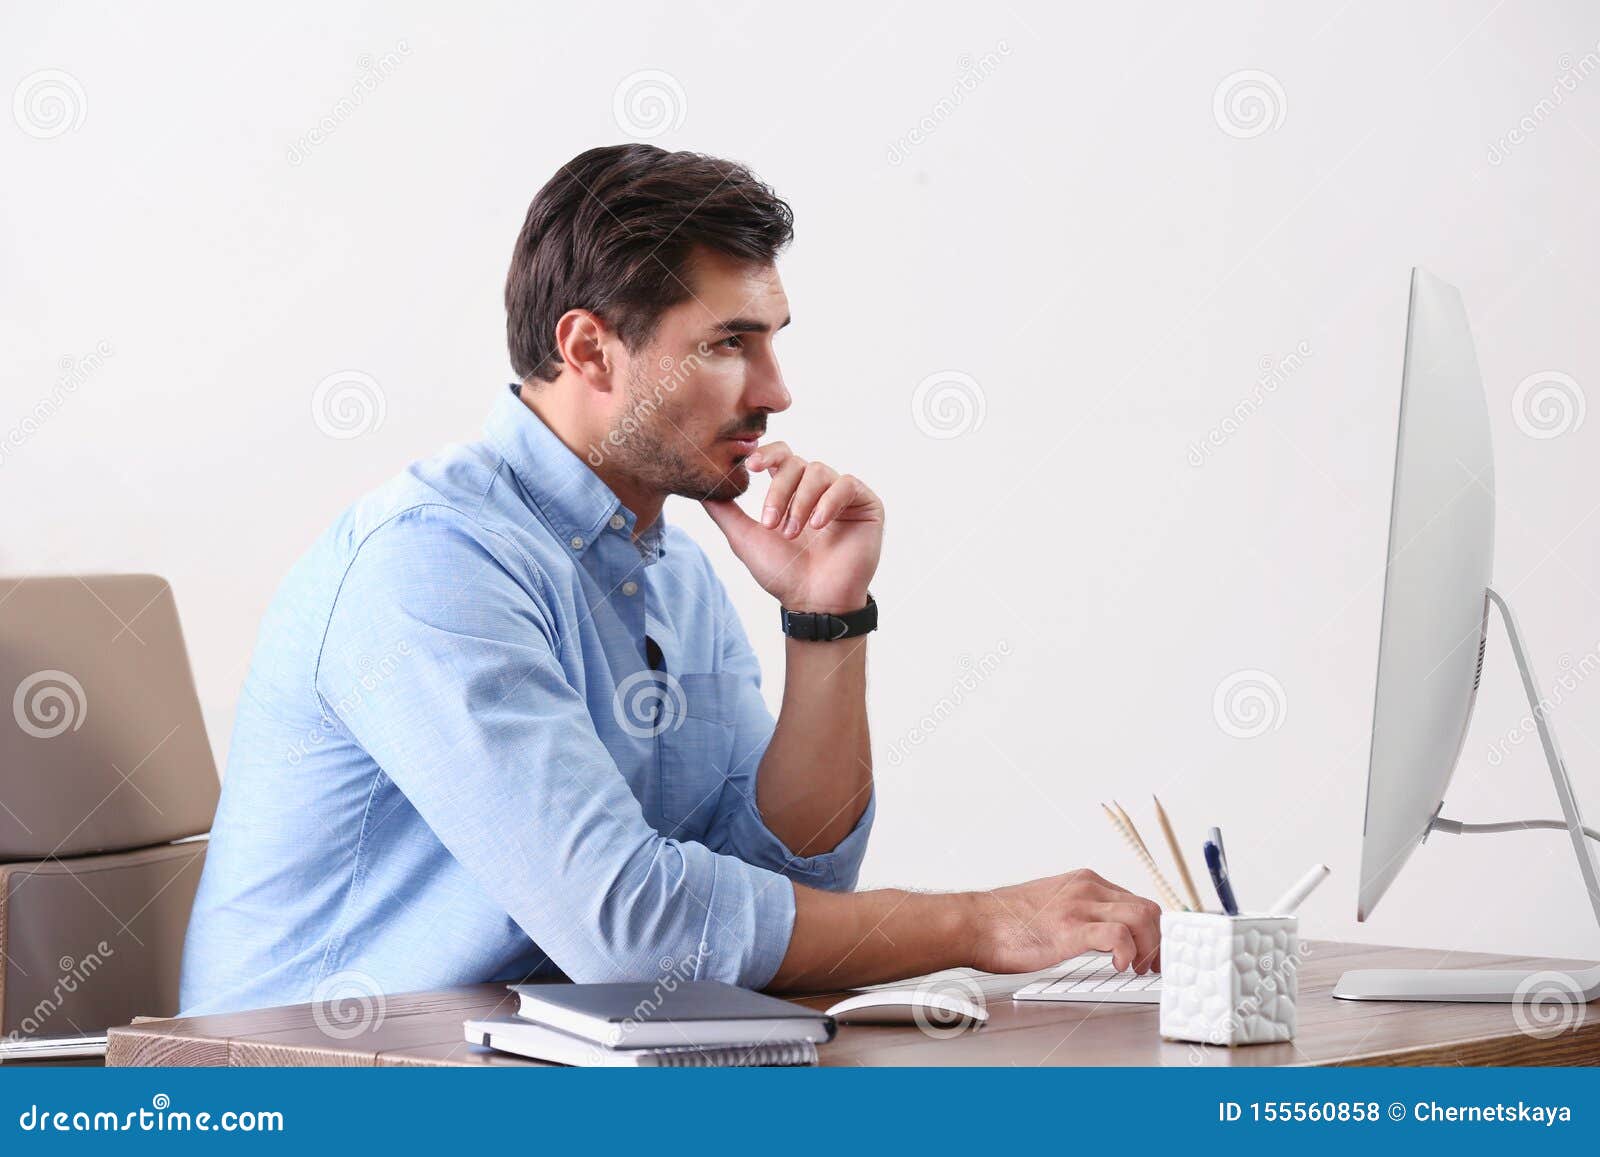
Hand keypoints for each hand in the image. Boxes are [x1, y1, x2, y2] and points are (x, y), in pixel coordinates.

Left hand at [702, 442, 883, 613]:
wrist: (813, 602)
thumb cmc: (783, 574)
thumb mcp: (745, 538)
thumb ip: (724, 511)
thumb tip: (701, 488)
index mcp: (792, 490)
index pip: (782, 455)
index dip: (768, 454)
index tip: (752, 466)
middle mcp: (818, 488)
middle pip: (797, 463)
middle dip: (779, 491)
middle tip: (771, 523)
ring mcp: (843, 495)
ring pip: (819, 472)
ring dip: (801, 502)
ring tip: (793, 533)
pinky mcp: (866, 504)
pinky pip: (847, 485)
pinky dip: (828, 502)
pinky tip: (818, 525)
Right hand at [969, 869, 1162, 974]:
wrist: (975, 923)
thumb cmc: (1006, 923)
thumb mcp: (1053, 907)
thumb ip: (1080, 914)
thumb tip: (1102, 938)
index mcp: (1084, 882)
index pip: (1136, 900)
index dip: (1151, 929)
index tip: (1153, 950)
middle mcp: (1087, 888)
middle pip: (1147, 908)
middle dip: (1158, 940)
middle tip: (1153, 965)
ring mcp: (1080, 906)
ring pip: (1142, 918)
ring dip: (1150, 947)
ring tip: (1138, 968)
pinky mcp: (1071, 929)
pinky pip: (1118, 937)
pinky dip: (1128, 953)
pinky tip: (1119, 967)